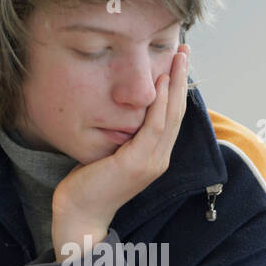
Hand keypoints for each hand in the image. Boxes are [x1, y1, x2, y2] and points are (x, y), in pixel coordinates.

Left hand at [50, 44, 190, 255]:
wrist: (80, 214)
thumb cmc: (90, 184)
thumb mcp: (112, 153)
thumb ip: (123, 135)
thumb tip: (122, 111)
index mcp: (155, 156)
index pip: (172, 117)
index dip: (178, 89)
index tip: (179, 62)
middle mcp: (159, 159)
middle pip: (177, 112)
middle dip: (182, 79)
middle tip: (185, 51)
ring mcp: (151, 162)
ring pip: (170, 116)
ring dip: (176, 84)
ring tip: (178, 58)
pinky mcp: (137, 163)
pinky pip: (154, 127)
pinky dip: (160, 103)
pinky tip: (161, 82)